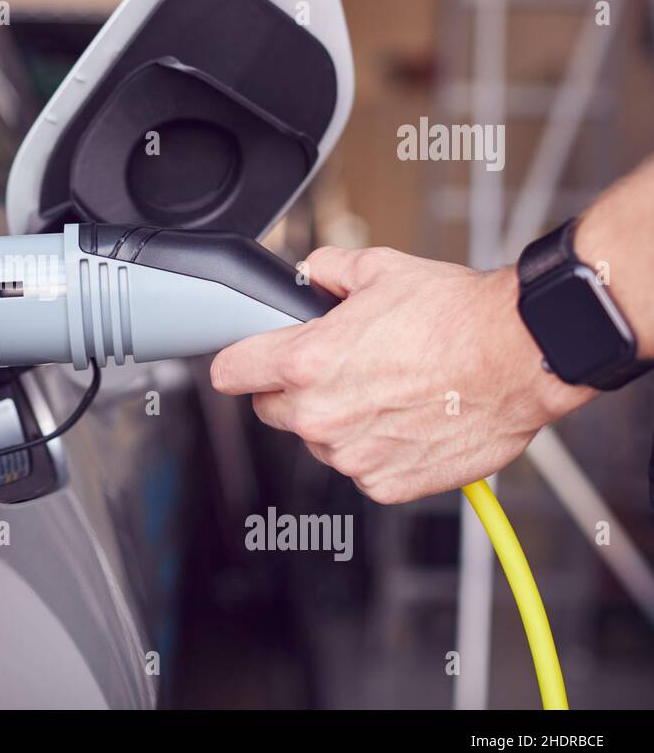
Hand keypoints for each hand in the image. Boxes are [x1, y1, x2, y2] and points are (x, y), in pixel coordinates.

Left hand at [210, 246, 593, 502]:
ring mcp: (352, 454)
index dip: (239, 363)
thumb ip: (327, 270)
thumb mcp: (380, 269)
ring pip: (319, 441)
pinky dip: (377, 448)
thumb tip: (311, 273)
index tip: (246, 363)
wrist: (521, 356)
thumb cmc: (458, 316)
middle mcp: (321, 414)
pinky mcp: (385, 483)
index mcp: (306, 362)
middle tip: (340, 368)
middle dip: (294, 390)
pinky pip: (361, 466)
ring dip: (339, 421)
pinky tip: (407, 418)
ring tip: (387, 390)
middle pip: (271, 409)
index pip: (230, 372)